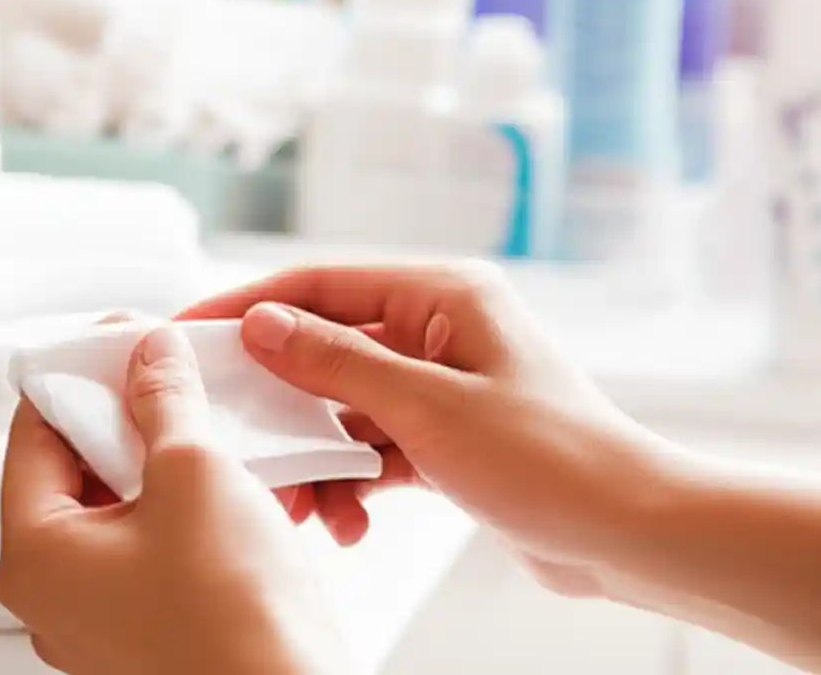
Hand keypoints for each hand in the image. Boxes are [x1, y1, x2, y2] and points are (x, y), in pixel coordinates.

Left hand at [0, 326, 349, 674]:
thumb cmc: (234, 614)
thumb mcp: (194, 474)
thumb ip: (163, 400)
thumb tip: (151, 353)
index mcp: (34, 555)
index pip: (32, 434)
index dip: (78, 375)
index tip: (119, 339)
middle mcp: (53, 596)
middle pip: (75, 471)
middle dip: (129, 417)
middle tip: (171, 374)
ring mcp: (101, 621)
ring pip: (122, 510)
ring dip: (165, 462)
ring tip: (210, 427)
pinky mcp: (150, 632)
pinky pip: (154, 550)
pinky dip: (185, 510)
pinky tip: (231, 484)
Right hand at [179, 264, 682, 596]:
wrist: (629, 533)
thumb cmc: (554, 459)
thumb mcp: (429, 406)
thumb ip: (337, 364)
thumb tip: (263, 324)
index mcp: (443, 296)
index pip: (321, 286)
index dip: (249, 306)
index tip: (191, 330)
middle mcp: (441, 331)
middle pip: (327, 350)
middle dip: (282, 404)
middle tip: (235, 440)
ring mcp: (443, 387)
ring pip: (346, 410)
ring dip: (318, 457)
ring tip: (305, 506)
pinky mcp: (447, 438)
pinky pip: (374, 449)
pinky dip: (353, 481)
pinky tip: (349, 519)